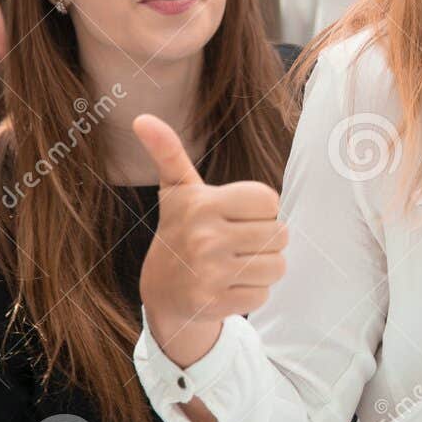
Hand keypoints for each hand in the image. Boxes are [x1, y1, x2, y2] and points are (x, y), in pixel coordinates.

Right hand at [134, 114, 286, 367]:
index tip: (237, 215)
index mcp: (202, 203)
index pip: (270, 201)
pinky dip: (252, 292)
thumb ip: (168, 152)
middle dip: (265, 239)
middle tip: (237, 242)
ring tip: (235, 263)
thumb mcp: (178, 190)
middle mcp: (205, 237)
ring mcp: (209, 273)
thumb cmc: (181, 230)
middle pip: (280, 234)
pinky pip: (263, 295)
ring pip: (276, 265)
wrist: (161, 292)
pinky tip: (229, 286)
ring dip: (263, 267)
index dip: (261, 209)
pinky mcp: (214, 304)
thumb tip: (142, 117)